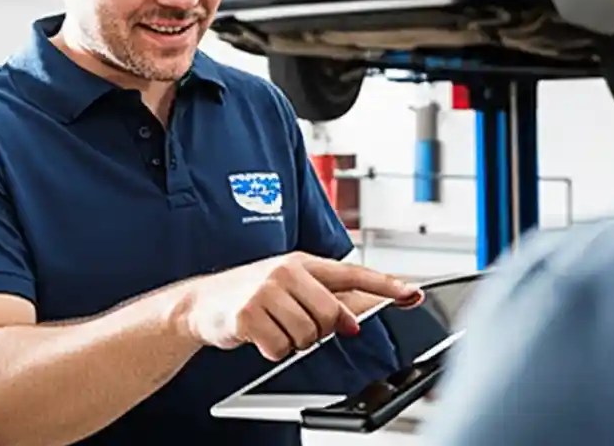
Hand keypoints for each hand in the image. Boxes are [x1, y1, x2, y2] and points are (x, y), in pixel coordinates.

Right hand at [174, 253, 419, 361]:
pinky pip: (280, 348)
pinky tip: (259, 335)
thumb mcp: (289, 288)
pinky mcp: (249, 314)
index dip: (385, 285)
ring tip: (274, 327)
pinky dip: (272, 350)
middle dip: (319, 330)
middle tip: (296, 323)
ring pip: (307, 336)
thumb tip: (353, 323)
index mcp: (301, 263)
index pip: (353, 273)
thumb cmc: (250, 294)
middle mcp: (286, 272)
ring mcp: (266, 292)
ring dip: (293, 342)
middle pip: (331, 316)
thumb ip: (324, 300)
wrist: (201, 302)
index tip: (412, 293)